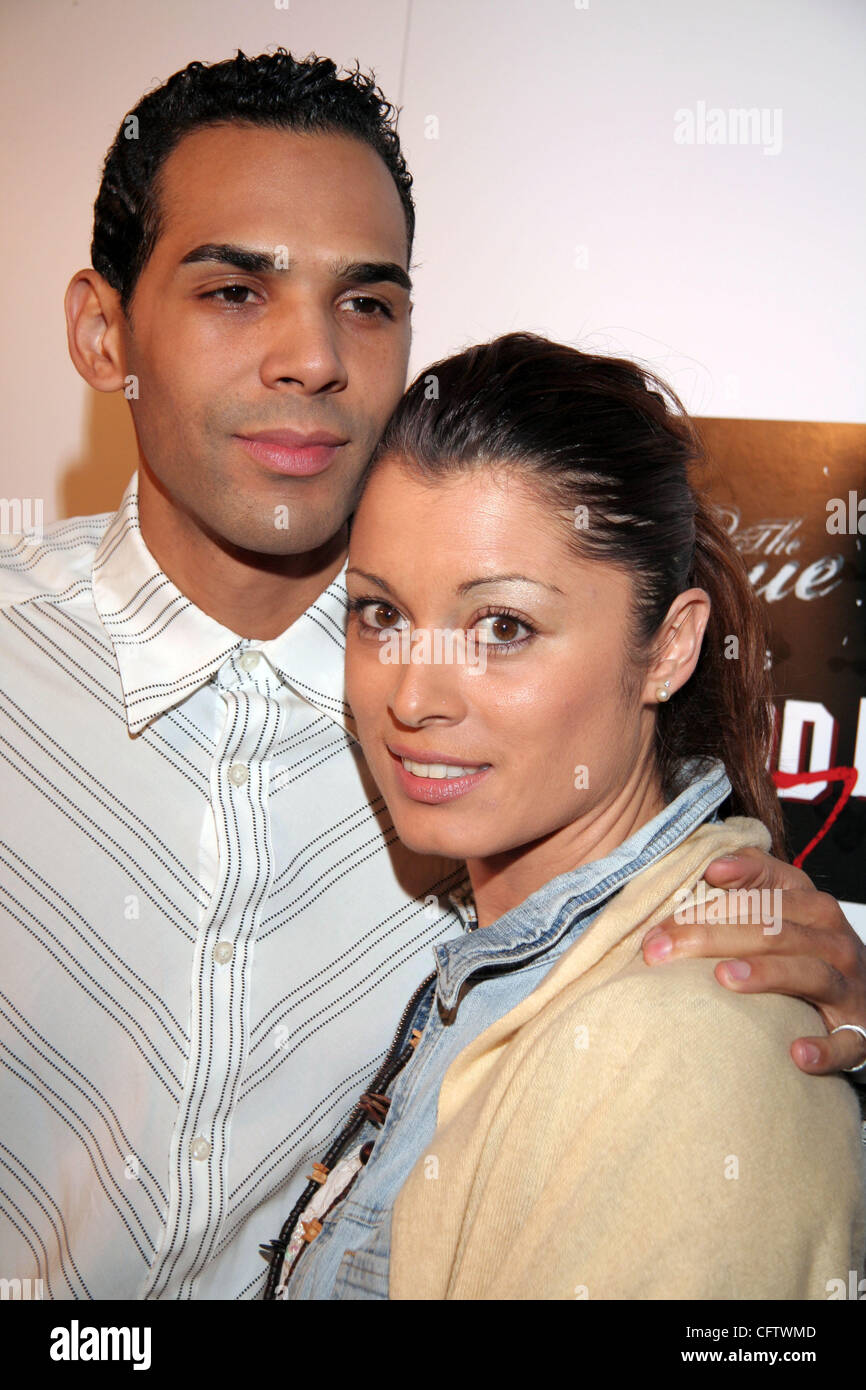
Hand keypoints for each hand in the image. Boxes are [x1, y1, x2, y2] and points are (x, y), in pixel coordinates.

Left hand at [642, 847, 865, 1075]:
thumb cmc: (811, 950)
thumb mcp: (788, 907)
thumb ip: (753, 878)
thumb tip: (713, 866)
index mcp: (812, 907)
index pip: (762, 893)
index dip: (712, 900)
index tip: (666, 913)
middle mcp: (833, 941)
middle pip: (773, 930)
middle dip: (712, 936)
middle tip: (660, 949)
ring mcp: (848, 987)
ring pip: (809, 973)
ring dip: (767, 975)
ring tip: (722, 977)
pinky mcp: (859, 1033)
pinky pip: (846, 1042)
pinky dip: (825, 1048)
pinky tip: (796, 1053)